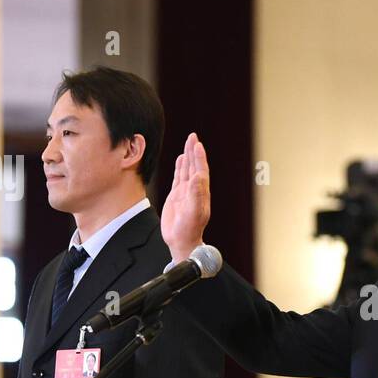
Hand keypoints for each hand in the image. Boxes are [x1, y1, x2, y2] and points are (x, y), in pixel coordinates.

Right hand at [160, 132, 211, 264]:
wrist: (181, 241)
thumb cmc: (189, 230)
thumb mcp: (193, 212)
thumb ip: (195, 194)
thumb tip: (198, 176)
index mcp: (200, 193)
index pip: (201, 171)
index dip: (199, 157)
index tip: (197, 144)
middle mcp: (194, 190)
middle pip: (195, 166)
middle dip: (194, 151)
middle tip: (193, 136)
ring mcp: (185, 192)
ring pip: (187, 170)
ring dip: (188, 156)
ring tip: (188, 143)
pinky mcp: (176, 196)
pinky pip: (179, 177)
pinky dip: (180, 167)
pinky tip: (180, 159)